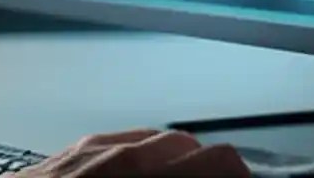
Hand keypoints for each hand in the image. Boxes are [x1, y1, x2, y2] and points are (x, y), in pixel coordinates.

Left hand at [11, 129, 248, 176]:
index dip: (238, 173)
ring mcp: (96, 149)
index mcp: (141, 176)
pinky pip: (125, 140)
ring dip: (177, 162)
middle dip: (208, 169)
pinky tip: (140, 175)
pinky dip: (144, 155)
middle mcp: (122, 158)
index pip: (217, 161)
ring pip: (158, 140)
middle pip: (190, 147)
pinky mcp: (74, 148)